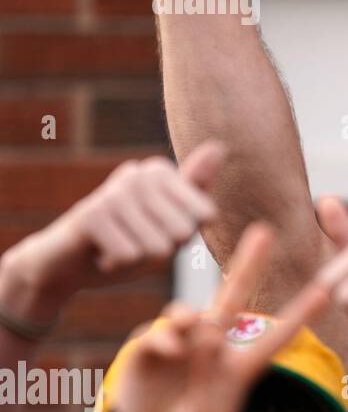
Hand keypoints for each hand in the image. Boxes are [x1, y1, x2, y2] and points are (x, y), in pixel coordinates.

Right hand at [0, 142, 224, 324]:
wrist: (65, 265)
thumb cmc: (127, 242)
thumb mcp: (171, 221)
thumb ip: (196, 188)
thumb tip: (219, 146)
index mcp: (160, 171)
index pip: (204, 215)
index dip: (184, 238)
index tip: (156, 232)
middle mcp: (137, 173)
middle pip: (183, 232)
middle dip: (162, 250)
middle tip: (133, 242)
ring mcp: (112, 191)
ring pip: (159, 247)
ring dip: (139, 260)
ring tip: (116, 246)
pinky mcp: (89, 215)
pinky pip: (130, 255)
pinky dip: (118, 265)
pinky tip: (100, 254)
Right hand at [110, 223, 330, 411]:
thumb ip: (214, 376)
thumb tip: (202, 333)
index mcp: (240, 368)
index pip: (278, 335)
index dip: (302, 312)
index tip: (329, 288)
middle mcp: (213, 349)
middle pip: (234, 296)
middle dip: (249, 263)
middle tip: (264, 230)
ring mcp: (181, 347)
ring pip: (190, 313)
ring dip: (189, 318)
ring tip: (189, 333)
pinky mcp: (148, 351)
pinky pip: (158, 333)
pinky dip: (162, 340)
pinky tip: (166, 354)